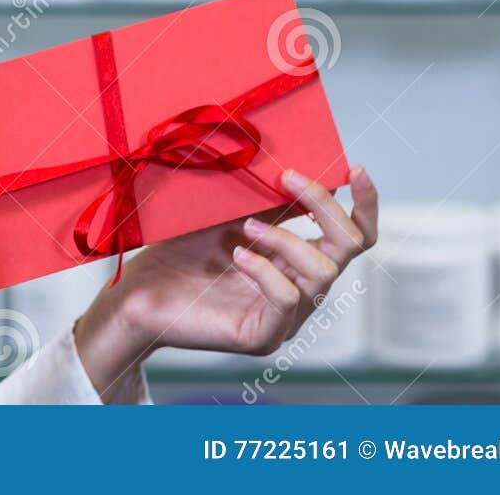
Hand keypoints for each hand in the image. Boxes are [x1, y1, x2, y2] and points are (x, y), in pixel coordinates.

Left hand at [73, 165, 378, 398]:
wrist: (135, 294)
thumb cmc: (177, 253)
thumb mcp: (228, 215)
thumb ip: (266, 200)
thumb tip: (293, 165)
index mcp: (298, 260)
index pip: (353, 236)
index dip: (364, 204)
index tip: (355, 168)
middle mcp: (301, 290)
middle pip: (350, 248)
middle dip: (326, 207)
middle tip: (288, 178)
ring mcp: (286, 317)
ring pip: (323, 273)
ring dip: (287, 239)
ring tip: (247, 225)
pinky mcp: (262, 336)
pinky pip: (287, 300)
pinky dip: (266, 270)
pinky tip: (237, 256)